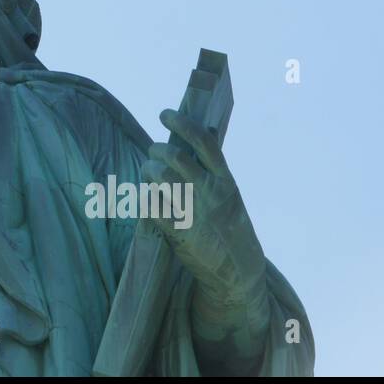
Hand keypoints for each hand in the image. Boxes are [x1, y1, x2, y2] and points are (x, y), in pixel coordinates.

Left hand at [140, 108, 266, 305]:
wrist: (238, 270)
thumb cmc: (230, 227)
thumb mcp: (230, 194)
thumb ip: (214, 169)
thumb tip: (204, 132)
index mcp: (225, 181)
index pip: (203, 142)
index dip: (182, 123)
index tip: (164, 114)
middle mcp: (210, 192)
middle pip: (175, 157)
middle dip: (157, 150)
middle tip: (153, 153)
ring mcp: (194, 211)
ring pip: (160, 177)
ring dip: (148, 170)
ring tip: (148, 172)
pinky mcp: (178, 231)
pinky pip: (152, 205)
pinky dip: (145, 197)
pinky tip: (147, 198)